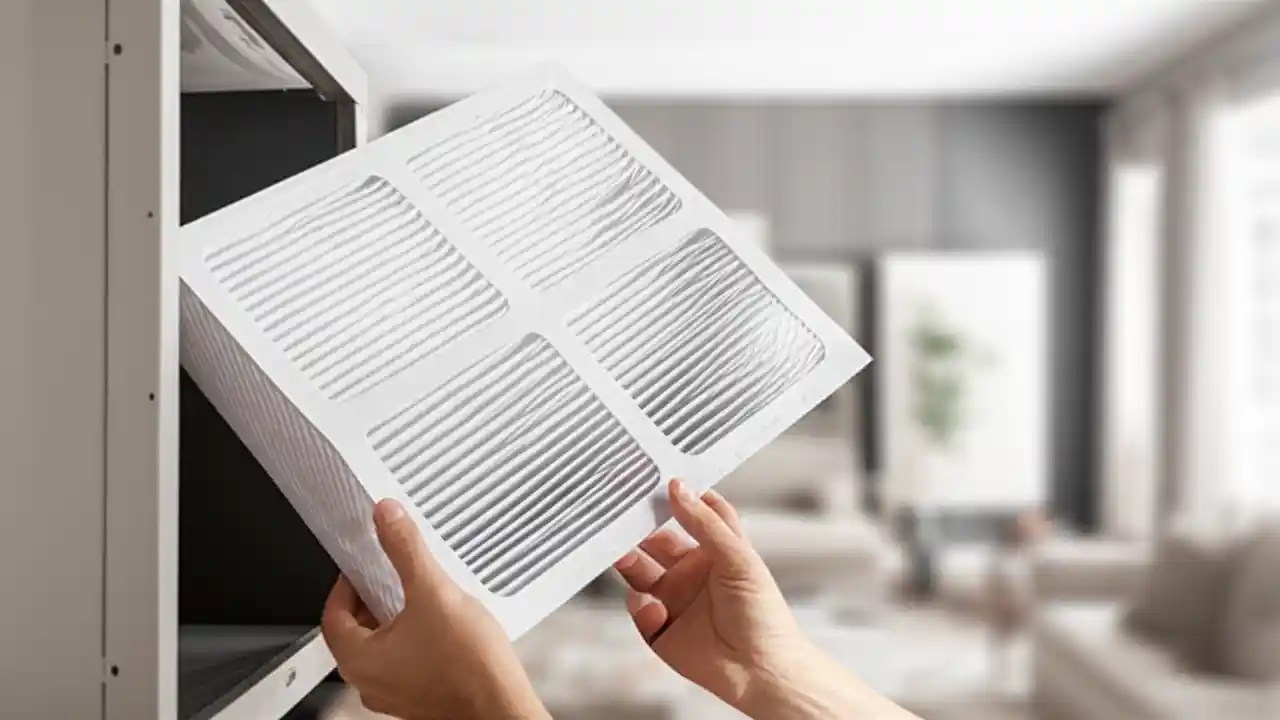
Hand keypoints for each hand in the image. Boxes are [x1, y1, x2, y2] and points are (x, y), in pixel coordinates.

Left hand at [321, 499, 549, 719]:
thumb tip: (386, 517)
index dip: (346, 583)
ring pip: (381, 646)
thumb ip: (405, 550)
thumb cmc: (469, 666)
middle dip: (373, 598)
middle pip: (356, 630)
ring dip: (395, 619)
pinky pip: (404, 661)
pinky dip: (413, 639)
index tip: (364, 566)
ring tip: (422, 597)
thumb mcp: (434, 593)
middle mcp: (370, 683)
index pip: (332, 615)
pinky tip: (441, 625)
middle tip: (394, 575)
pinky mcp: (418, 698)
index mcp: (360, 660)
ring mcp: (394, 694)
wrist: (502, 707)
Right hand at [615, 479, 917, 719]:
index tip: (647, 480)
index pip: (686, 514)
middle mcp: (689, 572)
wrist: (761, 670)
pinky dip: (642, 608)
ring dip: (628, 562)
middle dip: (635, 530)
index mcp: (712, 550)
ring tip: (624, 558)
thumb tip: (678, 488)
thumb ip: (705, 522)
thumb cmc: (764, 615)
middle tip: (619, 519)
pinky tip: (657, 612)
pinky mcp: (659, 629)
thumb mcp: (738, 557)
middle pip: (652, 541)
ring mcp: (673, 599)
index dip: (669, 498)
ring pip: (637, 572)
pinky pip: (638, 610)